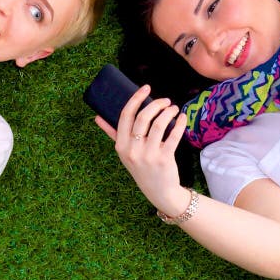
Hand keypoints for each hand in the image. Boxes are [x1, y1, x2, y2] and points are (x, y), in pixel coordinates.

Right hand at [95, 84, 189, 216]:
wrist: (159, 192)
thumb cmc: (140, 167)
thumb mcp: (124, 152)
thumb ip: (112, 133)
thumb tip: (97, 117)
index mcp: (121, 145)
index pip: (126, 115)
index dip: (136, 98)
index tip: (146, 87)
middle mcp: (132, 150)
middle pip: (143, 117)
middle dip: (156, 104)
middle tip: (165, 100)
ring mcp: (148, 155)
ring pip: (158, 125)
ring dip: (168, 112)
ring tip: (173, 108)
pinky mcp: (164, 159)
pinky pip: (173, 136)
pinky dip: (179, 124)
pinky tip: (182, 117)